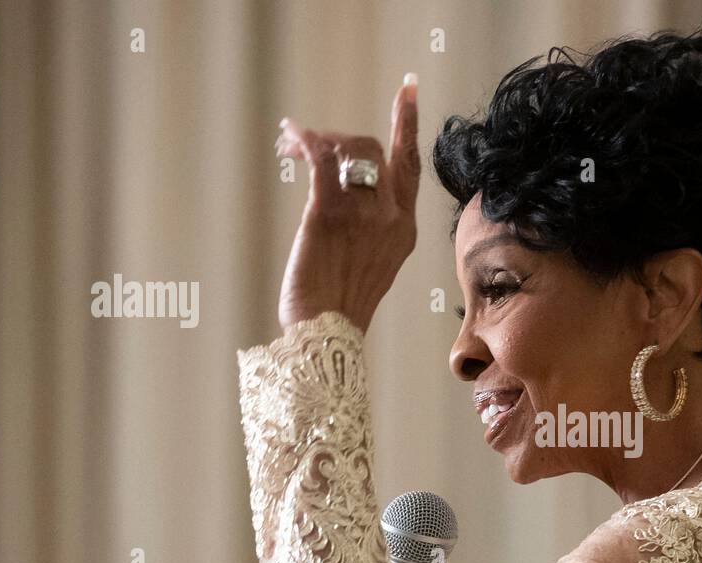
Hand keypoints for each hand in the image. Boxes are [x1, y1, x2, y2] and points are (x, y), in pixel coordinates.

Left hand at [275, 74, 420, 331]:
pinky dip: (303, 141)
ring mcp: (361, 214)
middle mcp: (389, 217)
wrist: (327, 333)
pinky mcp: (328, 214)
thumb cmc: (341, 307)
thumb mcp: (370, 262)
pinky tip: (290, 137)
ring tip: (291, 147)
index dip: (408, 124)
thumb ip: (369, 226)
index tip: (407, 89)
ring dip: (315, 140)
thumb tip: (343, 194)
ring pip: (344, 150)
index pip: (410, 166)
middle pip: (373, 149)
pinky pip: (320, 159)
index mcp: (404, 229)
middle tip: (311, 143)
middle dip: (340, 138)